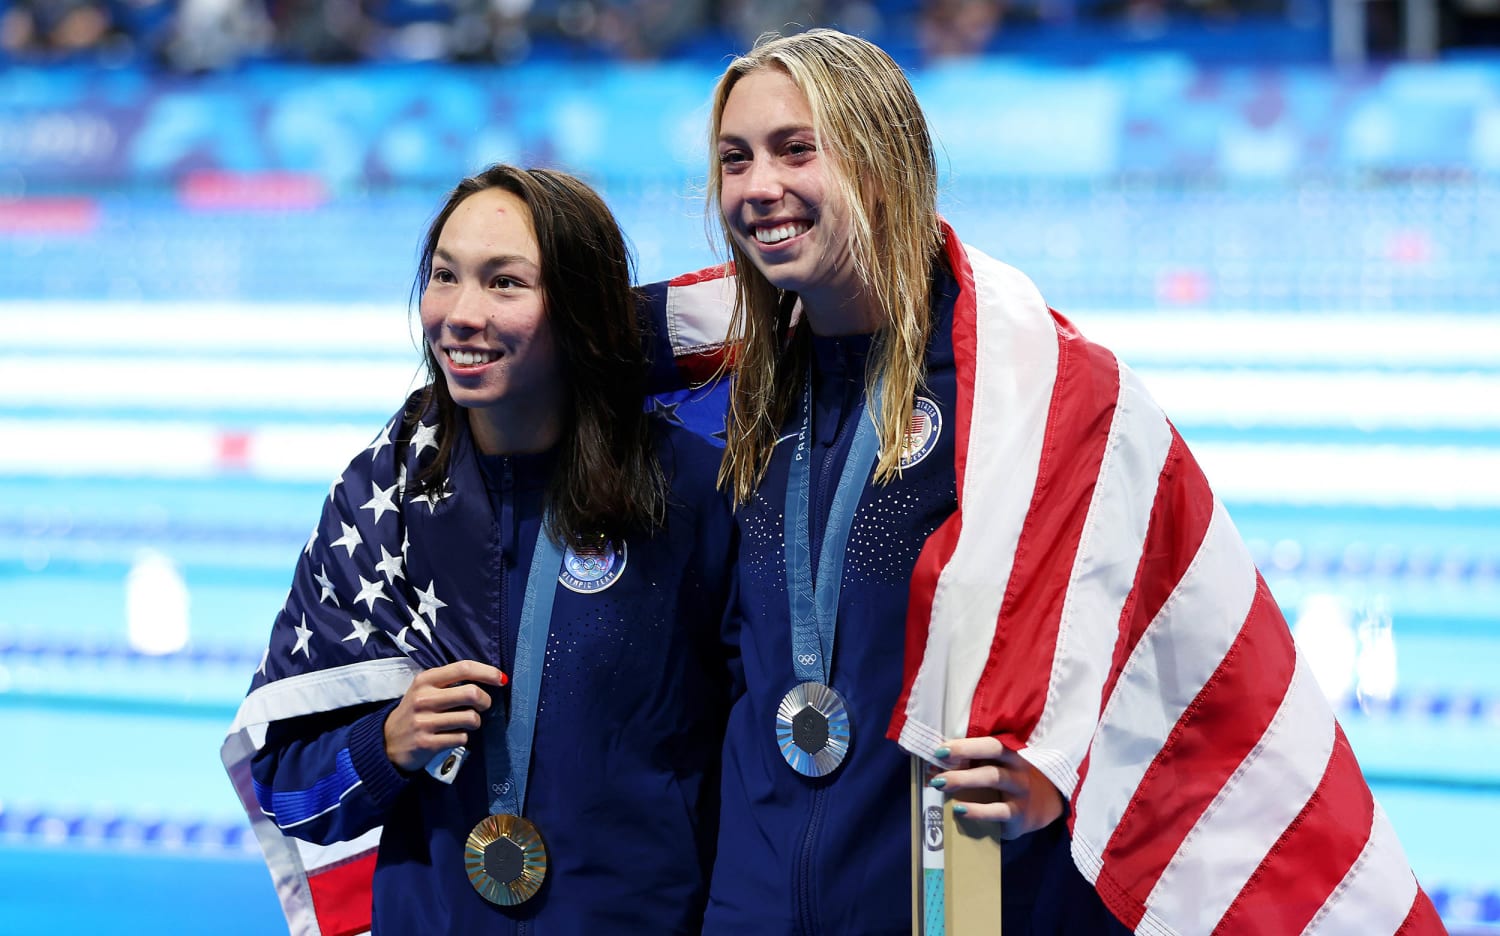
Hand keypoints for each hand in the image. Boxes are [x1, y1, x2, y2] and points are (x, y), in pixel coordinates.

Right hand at [383, 660, 506, 771]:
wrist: (388, 741)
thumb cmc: (416, 711)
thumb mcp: (425, 690)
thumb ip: (450, 682)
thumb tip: (490, 677)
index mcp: (425, 680)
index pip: (463, 668)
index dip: (487, 672)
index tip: (501, 679)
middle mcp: (424, 698)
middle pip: (472, 693)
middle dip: (486, 701)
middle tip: (483, 706)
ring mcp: (424, 721)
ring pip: (471, 718)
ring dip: (475, 722)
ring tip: (465, 723)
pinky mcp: (427, 743)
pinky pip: (461, 737)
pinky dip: (463, 737)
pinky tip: (452, 736)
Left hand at [931, 736, 1062, 840]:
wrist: (1042, 806)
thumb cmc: (1007, 781)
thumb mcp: (996, 768)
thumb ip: (973, 764)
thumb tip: (934, 765)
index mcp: (1009, 752)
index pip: (988, 742)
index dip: (965, 744)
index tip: (941, 748)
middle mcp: (1016, 767)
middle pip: (993, 752)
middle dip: (964, 752)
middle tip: (938, 759)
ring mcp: (1020, 790)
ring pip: (994, 777)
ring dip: (964, 778)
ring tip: (940, 783)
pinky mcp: (1018, 813)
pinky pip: (998, 810)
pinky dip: (977, 810)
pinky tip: (959, 810)